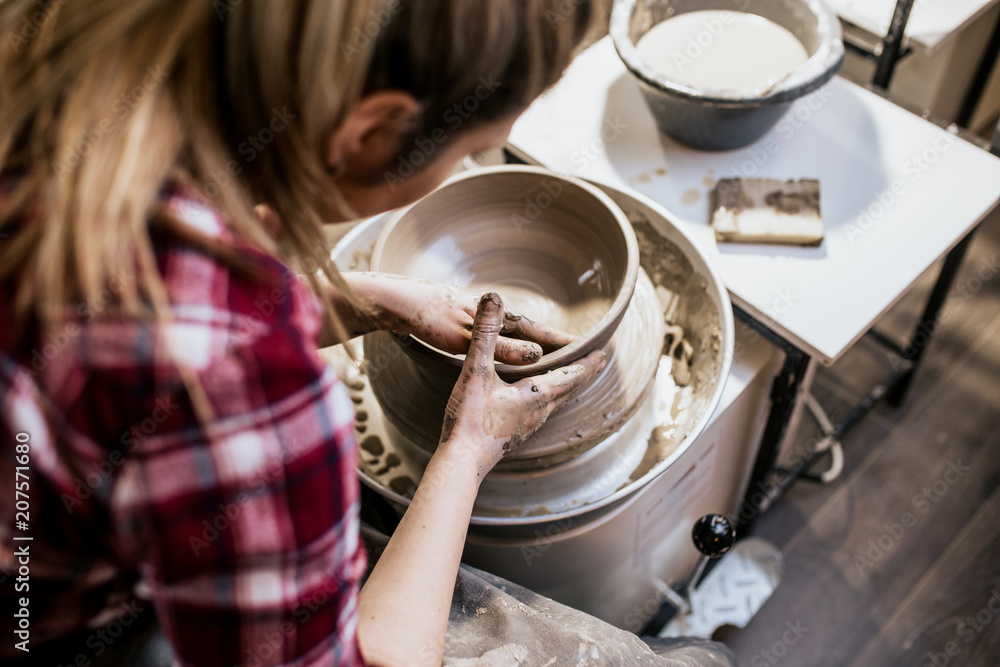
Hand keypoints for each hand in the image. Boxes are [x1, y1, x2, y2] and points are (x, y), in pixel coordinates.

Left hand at [351, 273, 575, 364]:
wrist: (396, 301)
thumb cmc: (427, 318)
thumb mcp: (464, 339)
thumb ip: (499, 348)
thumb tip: (535, 355)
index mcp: (492, 317)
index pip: (534, 331)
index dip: (559, 341)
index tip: (584, 347)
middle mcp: (488, 315)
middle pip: (527, 330)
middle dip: (550, 342)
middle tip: (576, 350)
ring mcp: (475, 317)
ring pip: (511, 333)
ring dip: (530, 342)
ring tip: (550, 353)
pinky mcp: (462, 322)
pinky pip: (495, 335)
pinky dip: (509, 344)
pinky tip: (506, 351)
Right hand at [438, 292, 604, 478]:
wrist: (460, 462)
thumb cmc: (469, 419)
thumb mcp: (476, 370)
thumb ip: (485, 332)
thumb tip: (493, 297)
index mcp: (536, 395)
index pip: (572, 375)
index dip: (588, 362)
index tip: (604, 352)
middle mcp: (538, 412)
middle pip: (569, 390)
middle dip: (584, 375)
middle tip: (598, 364)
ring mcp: (526, 427)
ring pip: (556, 404)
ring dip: (568, 390)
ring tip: (574, 381)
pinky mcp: (514, 436)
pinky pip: (540, 414)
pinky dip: (549, 402)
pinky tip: (538, 403)